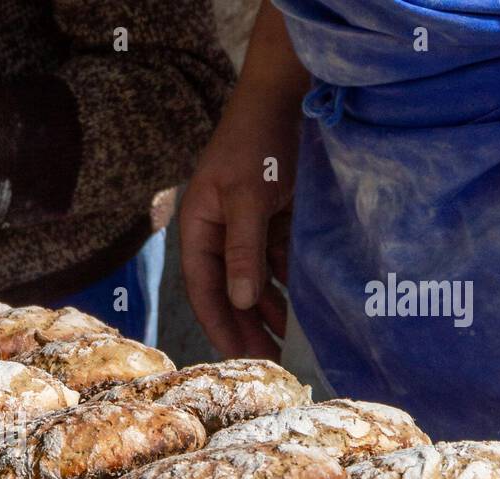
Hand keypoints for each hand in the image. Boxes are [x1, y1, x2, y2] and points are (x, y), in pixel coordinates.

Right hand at [179, 4, 305, 359]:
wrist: (287, 94)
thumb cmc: (258, 141)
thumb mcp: (248, 197)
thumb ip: (244, 250)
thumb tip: (241, 301)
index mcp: (199, 227)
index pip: (204, 287)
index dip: (219, 323)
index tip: (236, 357)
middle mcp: (219, 232)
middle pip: (229, 290)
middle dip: (245, 325)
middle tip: (267, 363)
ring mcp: (248, 226)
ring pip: (255, 280)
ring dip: (268, 311)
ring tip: (285, 345)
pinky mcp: (275, 219)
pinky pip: (278, 263)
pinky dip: (288, 285)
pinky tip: (301, 309)